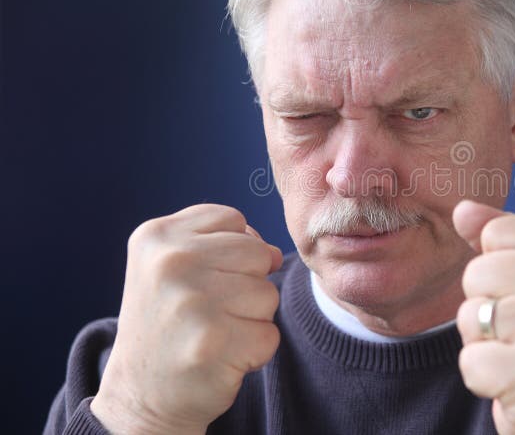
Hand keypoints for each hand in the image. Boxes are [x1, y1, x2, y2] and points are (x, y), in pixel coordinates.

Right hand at [91, 204, 282, 433]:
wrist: (139, 397)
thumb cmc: (168, 322)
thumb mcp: (171, 265)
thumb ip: (221, 242)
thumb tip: (273, 254)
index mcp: (156, 235)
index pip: (234, 219)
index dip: (230, 251)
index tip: (199, 279)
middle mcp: (172, 263)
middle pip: (258, 254)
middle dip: (245, 283)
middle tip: (206, 311)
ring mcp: (192, 303)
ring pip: (268, 294)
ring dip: (250, 318)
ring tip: (212, 332)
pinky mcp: (215, 343)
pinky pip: (270, 334)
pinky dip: (253, 350)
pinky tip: (219, 357)